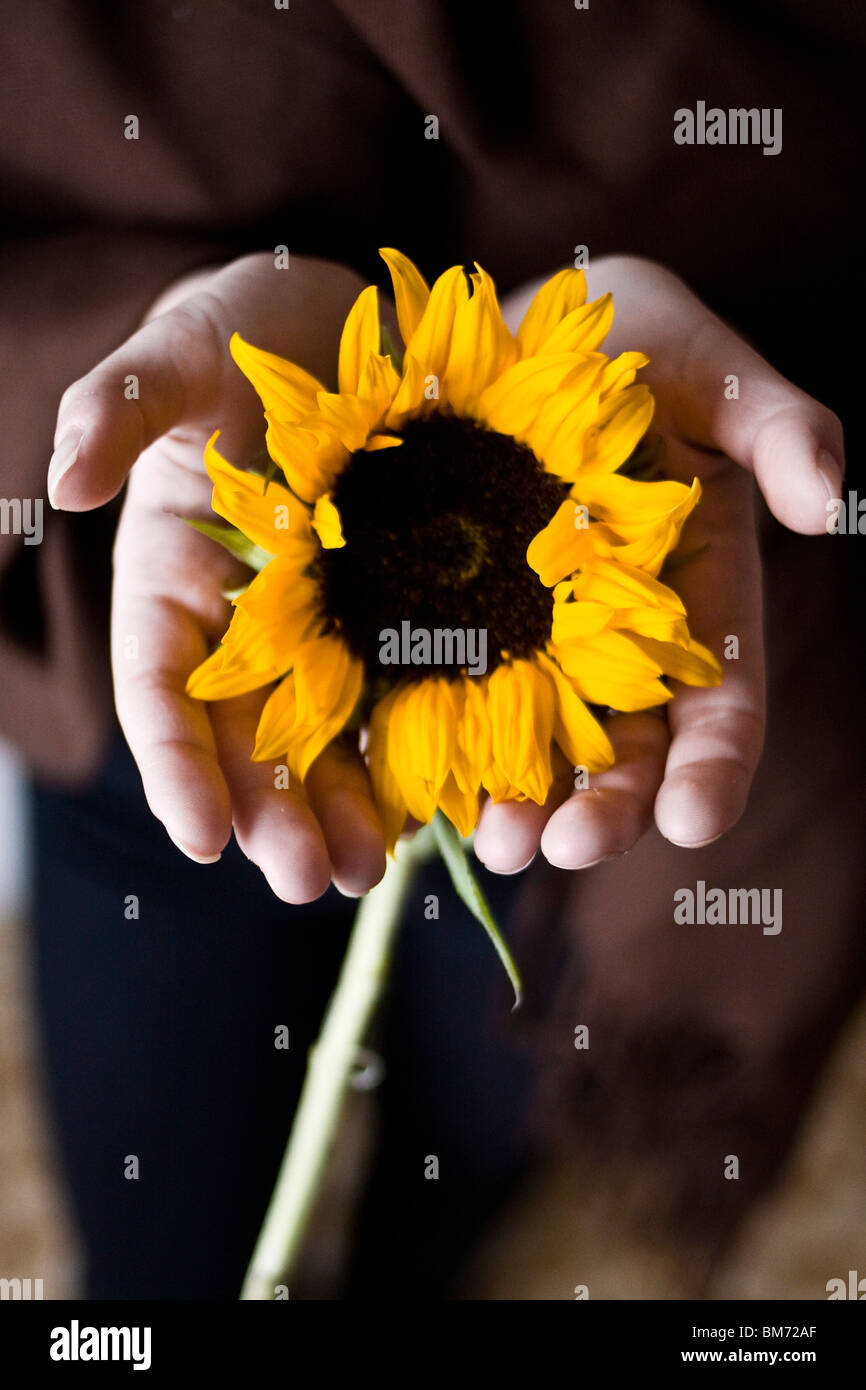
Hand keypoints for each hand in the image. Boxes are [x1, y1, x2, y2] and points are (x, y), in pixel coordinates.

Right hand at [49, 254, 391, 901]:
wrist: (354, 323)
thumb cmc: (249, 332)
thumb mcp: (183, 352)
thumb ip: (121, 407)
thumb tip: (64, 483)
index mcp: (176, 576)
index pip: (160, 686)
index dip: (177, 765)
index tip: (202, 837)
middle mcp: (245, 621)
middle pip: (248, 740)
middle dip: (273, 816)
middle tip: (308, 883)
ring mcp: (327, 627)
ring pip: (325, 742)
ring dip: (343, 814)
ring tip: (372, 873)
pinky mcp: (400, 618)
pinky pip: (402, 702)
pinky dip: (413, 760)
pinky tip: (439, 814)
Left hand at [475, 255, 843, 872]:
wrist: (501, 331)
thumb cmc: (621, 342)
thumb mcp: (702, 363)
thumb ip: (773, 425)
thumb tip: (828, 504)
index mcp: (692, 597)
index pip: (720, 698)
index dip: (713, 762)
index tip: (695, 820)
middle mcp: (613, 644)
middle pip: (626, 749)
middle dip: (608, 806)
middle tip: (571, 845)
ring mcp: (527, 647)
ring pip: (534, 751)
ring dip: (520, 805)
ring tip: (495, 843)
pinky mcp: (446, 633)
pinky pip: (440, 706)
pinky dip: (431, 755)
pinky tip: (411, 796)